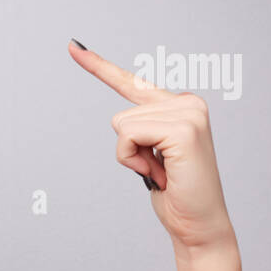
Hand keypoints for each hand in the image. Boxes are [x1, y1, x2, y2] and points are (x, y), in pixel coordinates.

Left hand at [68, 40, 235, 254]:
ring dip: (133, 156)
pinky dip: (133, 159)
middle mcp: (188, 102)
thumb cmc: (175, 192)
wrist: (198, 223)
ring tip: (162, 171)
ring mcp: (188, 113)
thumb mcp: (152, 154)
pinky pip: (127, 136)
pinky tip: (161, 173)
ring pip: (121, 125)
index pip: (131, 83)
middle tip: (159, 169)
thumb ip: (143, 131)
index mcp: (180, 105)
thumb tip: (124, 126)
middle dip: (129, 149)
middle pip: (120, 114)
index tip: (72, 47)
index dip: (99, 66)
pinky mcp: (182, 129)